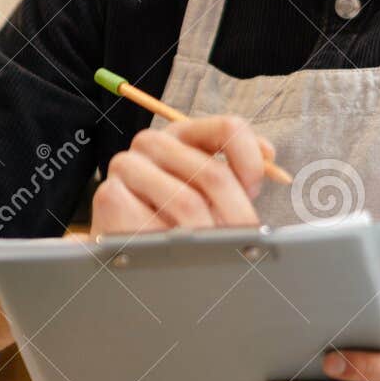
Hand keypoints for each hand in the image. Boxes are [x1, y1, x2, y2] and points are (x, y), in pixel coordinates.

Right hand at [90, 115, 274, 234]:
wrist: (123, 245)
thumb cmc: (172, 215)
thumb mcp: (208, 190)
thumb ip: (238, 170)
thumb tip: (270, 157)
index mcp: (182, 132)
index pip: (228, 128)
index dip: (251, 162)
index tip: (255, 190)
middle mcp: (153, 141)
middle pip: (213, 172)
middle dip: (235, 214)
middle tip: (242, 241)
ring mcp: (127, 165)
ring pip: (188, 202)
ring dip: (206, 235)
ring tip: (210, 252)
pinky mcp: (109, 195)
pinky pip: (156, 223)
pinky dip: (172, 246)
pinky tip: (171, 251)